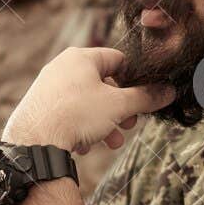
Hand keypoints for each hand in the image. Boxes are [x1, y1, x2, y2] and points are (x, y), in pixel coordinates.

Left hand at [4, 47, 172, 153]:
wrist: (34, 141)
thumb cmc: (76, 114)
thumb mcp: (119, 106)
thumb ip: (146, 98)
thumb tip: (169, 91)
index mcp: (81, 57)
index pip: (118, 60)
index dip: (135, 80)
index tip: (143, 98)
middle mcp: (61, 67)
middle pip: (102, 85)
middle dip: (119, 109)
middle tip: (128, 125)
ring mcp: (48, 88)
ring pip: (86, 104)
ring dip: (103, 124)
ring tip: (111, 142)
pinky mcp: (39, 108)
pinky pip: (68, 115)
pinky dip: (81, 129)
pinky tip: (84, 147)